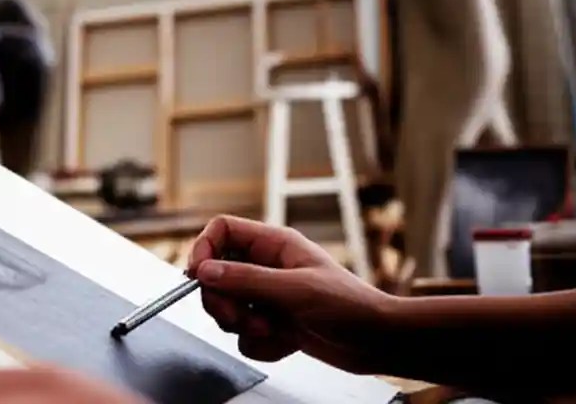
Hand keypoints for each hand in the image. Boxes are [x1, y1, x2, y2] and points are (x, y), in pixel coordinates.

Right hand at [188, 215, 397, 372]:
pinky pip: (243, 335)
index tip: (198, 276)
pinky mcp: (271, 323)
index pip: (222, 231)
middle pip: (215, 275)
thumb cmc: (350, 306)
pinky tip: (286, 342)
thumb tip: (204, 271)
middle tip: (238, 317)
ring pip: (226, 308)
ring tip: (272, 329)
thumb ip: (247, 279)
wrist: (377, 342)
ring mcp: (267, 296)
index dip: (203, 249)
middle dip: (222, 301)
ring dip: (242, 325)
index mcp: (273, 244)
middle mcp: (265, 267)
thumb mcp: (295, 289)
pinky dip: (260, 344)